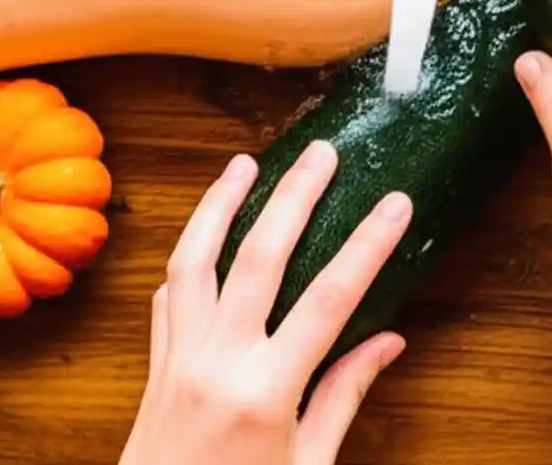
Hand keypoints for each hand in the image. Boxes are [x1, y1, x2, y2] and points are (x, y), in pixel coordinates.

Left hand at [119, 141, 411, 464]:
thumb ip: (345, 397)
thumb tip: (390, 343)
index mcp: (267, 391)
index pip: (331, 298)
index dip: (368, 245)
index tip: (396, 203)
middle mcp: (217, 361)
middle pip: (260, 257)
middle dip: (295, 197)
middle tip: (322, 153)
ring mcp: (178, 356)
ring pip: (197, 259)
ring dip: (221, 205)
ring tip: (246, 163)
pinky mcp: (155, 363)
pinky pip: (168, 292)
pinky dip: (188, 254)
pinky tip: (204, 229)